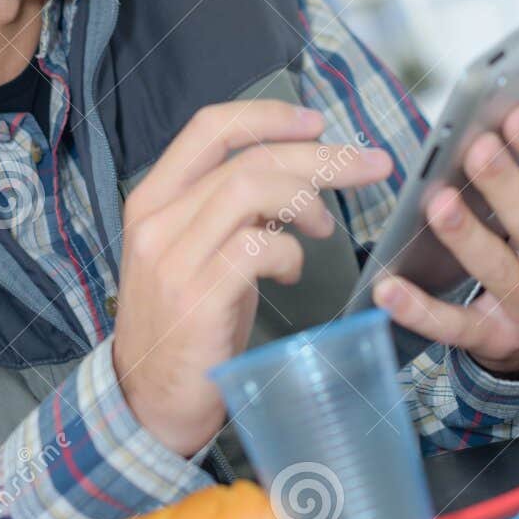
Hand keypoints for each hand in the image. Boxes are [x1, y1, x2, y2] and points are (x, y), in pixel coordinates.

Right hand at [112, 100, 392, 455]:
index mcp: (152, 199)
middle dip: (319, 156)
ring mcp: (172, 258)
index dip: (268, 116)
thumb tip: (297, 176)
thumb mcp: (201, 254)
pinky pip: (257, 247)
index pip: (209, 128)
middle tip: (369, 166)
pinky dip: (290, 251)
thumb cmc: (187, 326)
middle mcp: (155, 220)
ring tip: (326, 228)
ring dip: (308, 199)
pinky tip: (295, 270)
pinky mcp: (196, 297)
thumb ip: (234, 212)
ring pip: (251, 189)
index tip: (317, 122)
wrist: (149, 403)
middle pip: (247, 157)